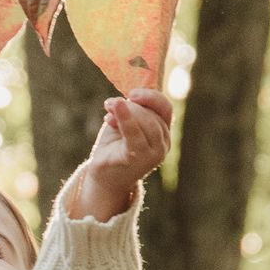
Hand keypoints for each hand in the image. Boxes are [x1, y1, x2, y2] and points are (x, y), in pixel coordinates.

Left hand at [71, 88, 172, 220]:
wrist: (105, 177)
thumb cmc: (115, 148)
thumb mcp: (123, 124)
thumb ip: (129, 111)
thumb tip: (122, 100)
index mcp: (163, 132)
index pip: (165, 108)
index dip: (150, 96)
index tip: (132, 92)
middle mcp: (164, 144)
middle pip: (152, 114)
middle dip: (130, 106)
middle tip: (110, 105)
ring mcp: (154, 153)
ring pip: (144, 121)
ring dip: (124, 112)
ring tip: (108, 115)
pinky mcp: (139, 159)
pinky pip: (134, 133)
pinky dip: (124, 118)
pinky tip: (114, 108)